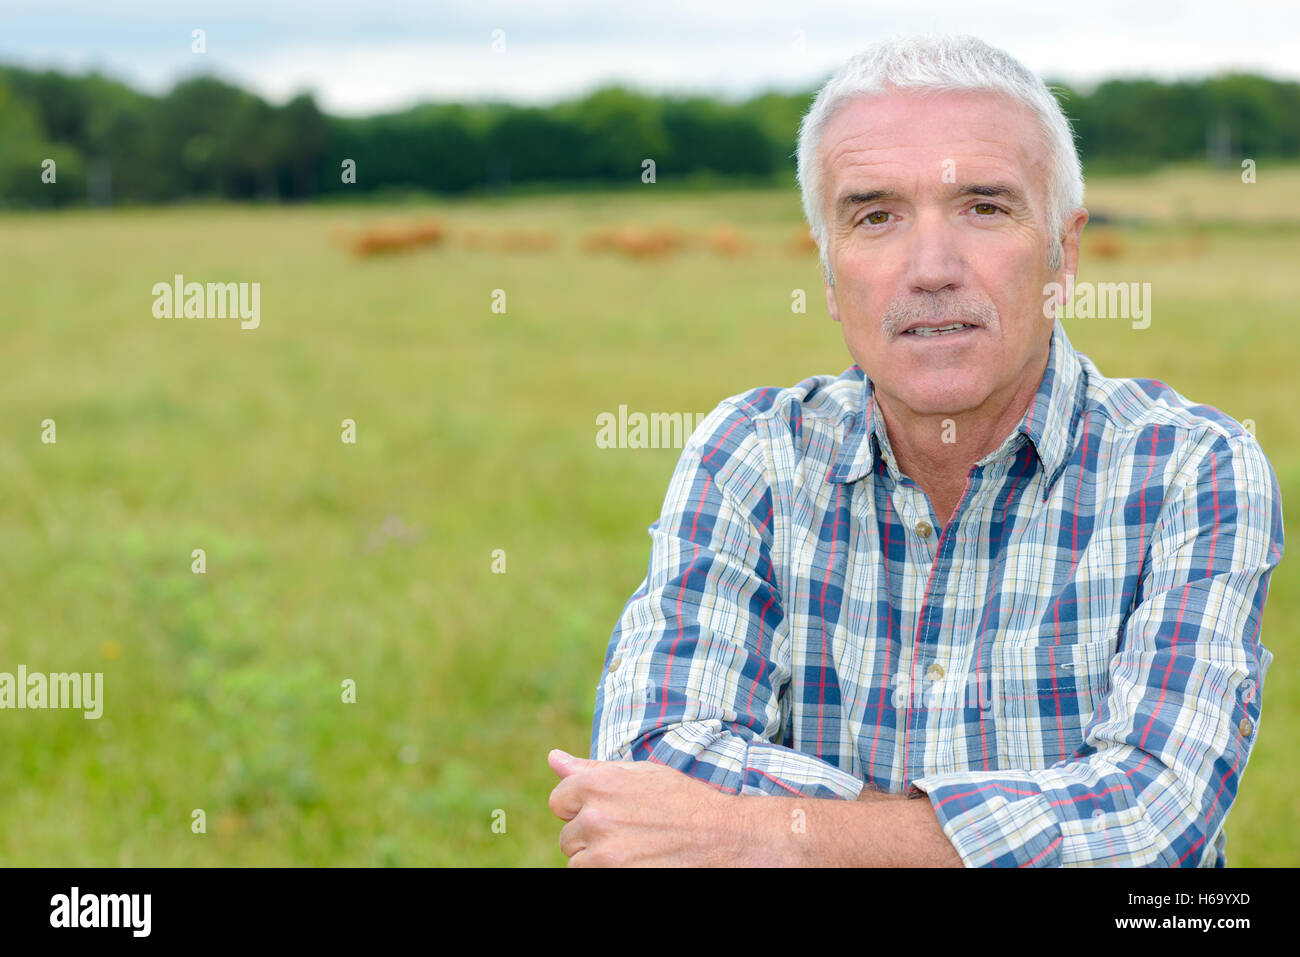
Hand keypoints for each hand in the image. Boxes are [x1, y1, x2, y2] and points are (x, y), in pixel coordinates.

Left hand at [547, 749, 742, 866]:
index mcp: (598, 784)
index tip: (606, 811)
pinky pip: (591, 876)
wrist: (719, 837)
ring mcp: (605, 854)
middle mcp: (596, 818)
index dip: (580, 807)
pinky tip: (635, 860)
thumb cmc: (680, 800)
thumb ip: (590, 769)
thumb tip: (553, 758)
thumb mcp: (639, 774)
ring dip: (597, 859)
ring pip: (577, 862)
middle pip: (567, 836)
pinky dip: (609, 871)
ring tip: (632, 848)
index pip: (558, 801)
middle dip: (590, 836)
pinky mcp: (614, 877)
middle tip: (627, 831)